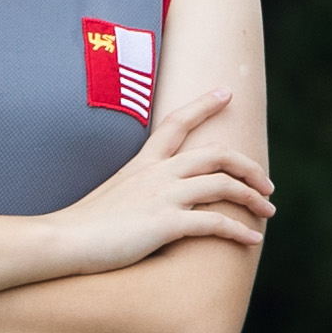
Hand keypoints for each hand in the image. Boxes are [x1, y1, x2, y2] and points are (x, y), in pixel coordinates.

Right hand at [47, 86, 275, 273]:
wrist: (62, 240)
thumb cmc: (83, 225)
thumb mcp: (113, 195)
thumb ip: (136, 190)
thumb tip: (149, 199)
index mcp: (143, 163)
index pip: (176, 122)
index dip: (204, 105)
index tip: (226, 92)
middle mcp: (157, 173)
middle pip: (216, 154)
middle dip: (248, 166)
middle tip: (267, 184)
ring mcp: (162, 196)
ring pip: (223, 185)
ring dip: (252, 198)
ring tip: (268, 212)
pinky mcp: (165, 223)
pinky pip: (214, 222)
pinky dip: (239, 230)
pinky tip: (252, 240)